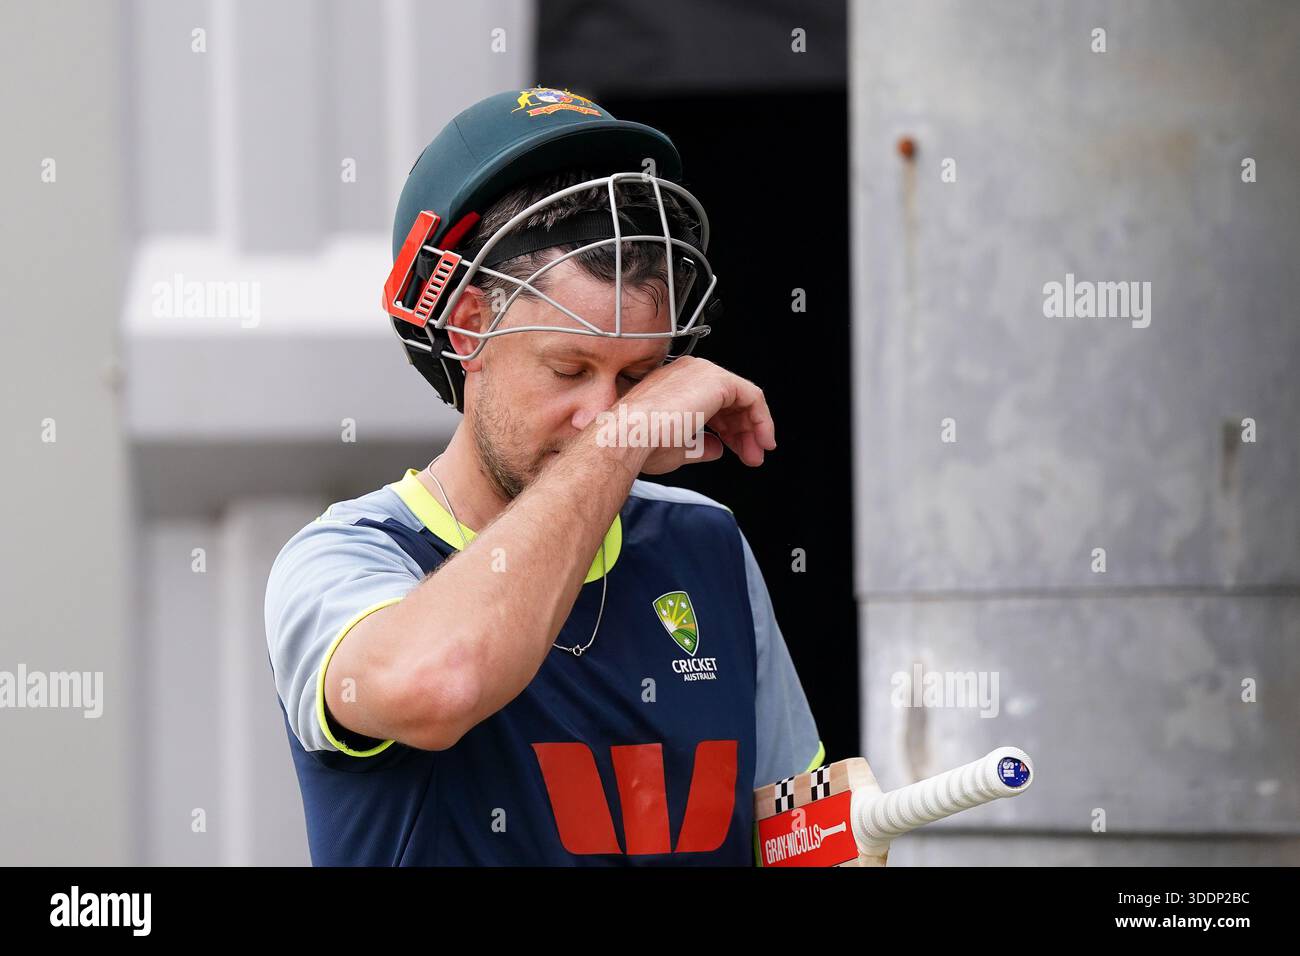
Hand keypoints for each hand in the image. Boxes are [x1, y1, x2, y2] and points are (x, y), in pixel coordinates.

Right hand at [616, 355, 775, 474]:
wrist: (629, 435)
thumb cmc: (641, 442)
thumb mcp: (677, 447)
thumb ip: (701, 445)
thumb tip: (716, 448)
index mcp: (675, 384)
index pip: (713, 404)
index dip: (729, 430)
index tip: (736, 450)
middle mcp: (690, 373)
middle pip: (730, 400)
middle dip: (744, 432)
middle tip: (751, 456)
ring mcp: (703, 372)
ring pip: (743, 398)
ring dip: (754, 428)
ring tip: (756, 453)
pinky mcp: (718, 380)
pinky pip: (752, 396)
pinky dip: (761, 419)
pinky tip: (762, 440)